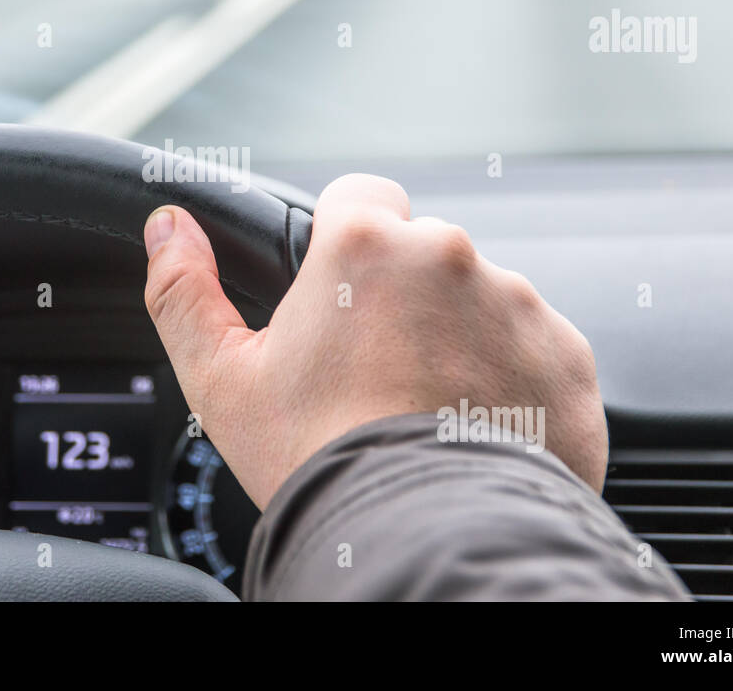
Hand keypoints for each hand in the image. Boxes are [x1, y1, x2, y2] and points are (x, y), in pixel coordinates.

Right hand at [142, 173, 606, 508]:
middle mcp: (450, 257)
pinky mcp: (565, 359)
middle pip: (423, 251)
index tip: (339, 291)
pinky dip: (509, 378)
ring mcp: (518, 306)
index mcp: (365, 246)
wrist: (423, 537)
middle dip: (402, 295)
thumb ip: (185, 291)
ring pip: (481, 298)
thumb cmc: (321, 459)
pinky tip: (474, 425)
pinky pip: (533, 349)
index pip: (360, 195)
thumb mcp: (222, 379)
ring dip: (458, 335)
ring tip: (427, 407)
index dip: (344, 240)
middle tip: (375, 370)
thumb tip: (167, 229)